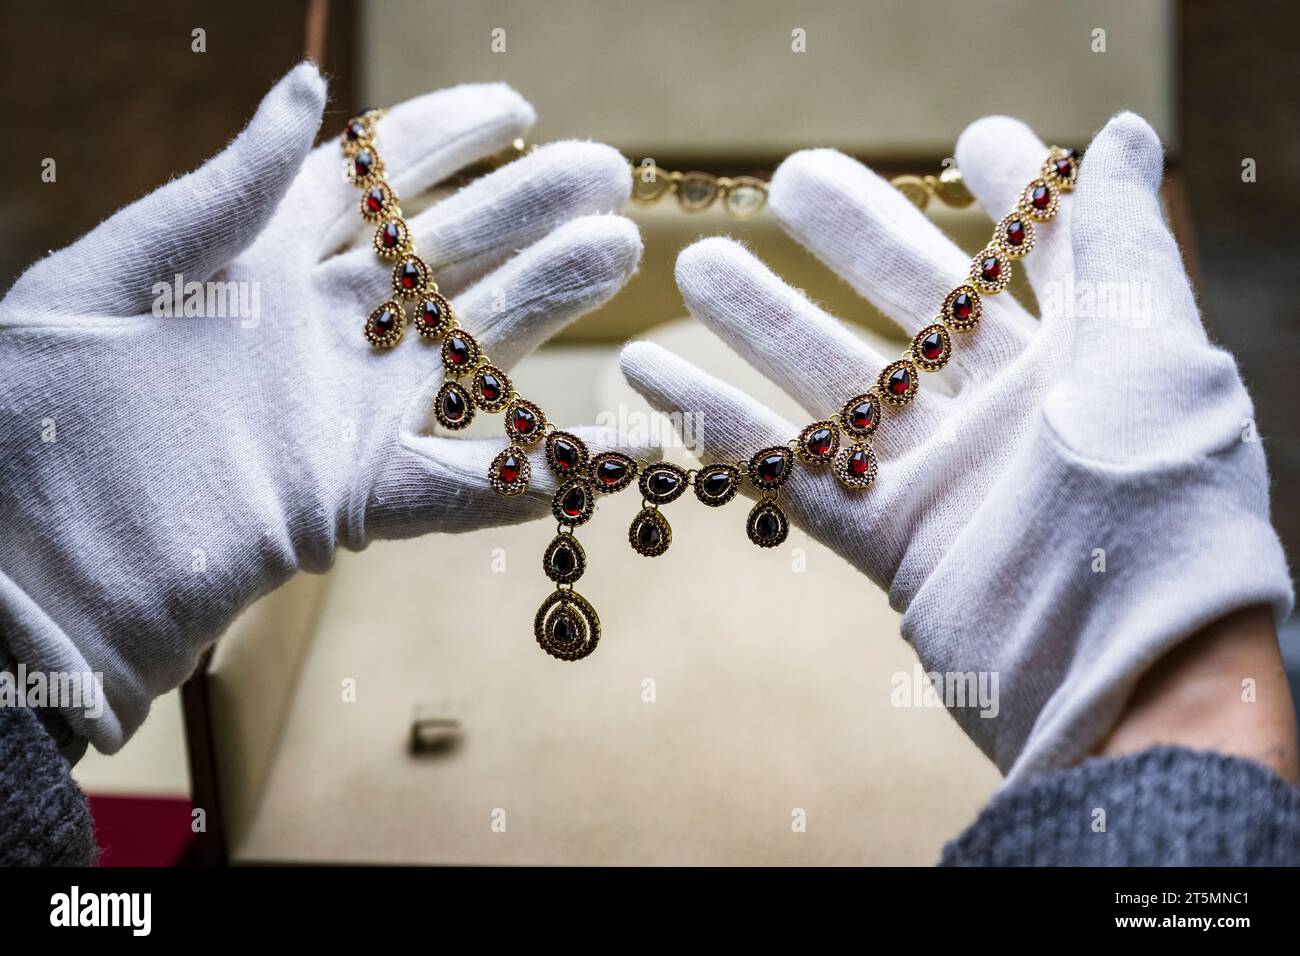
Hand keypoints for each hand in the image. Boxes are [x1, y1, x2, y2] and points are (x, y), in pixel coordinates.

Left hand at [0, 64, 647, 751]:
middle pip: (442, 257)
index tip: (515, 110)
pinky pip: (457, 487)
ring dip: (545, 303)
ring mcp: (342, 419)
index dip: (443, 138)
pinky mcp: (350, 502)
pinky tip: (599, 449)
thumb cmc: (30, 421)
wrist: (22, 575)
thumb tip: (306, 91)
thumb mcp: (98, 283)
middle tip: (603, 174)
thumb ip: (214, 198)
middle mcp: (315, 335)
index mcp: (253, 269)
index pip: (367, 182)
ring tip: (614, 252)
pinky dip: (527, 472)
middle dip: (525, 209)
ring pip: (467, 351)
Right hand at [620, 113, 1292, 780]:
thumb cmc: (1159, 518)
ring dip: (766, 324)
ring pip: (843, 383)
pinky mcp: (896, 543)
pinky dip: (727, 430)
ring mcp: (951, 478)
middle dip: (856, 239)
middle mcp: (1017, 413)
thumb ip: (1124, 250)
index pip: (1045, 253)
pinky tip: (655, 378)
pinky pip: (798, 475)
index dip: (1008, 191)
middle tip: (790, 183)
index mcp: (1089, 360)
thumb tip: (1117, 137)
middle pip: (919, 305)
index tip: (963, 138)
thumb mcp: (1154, 361)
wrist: (1128, 683)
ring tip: (699, 267)